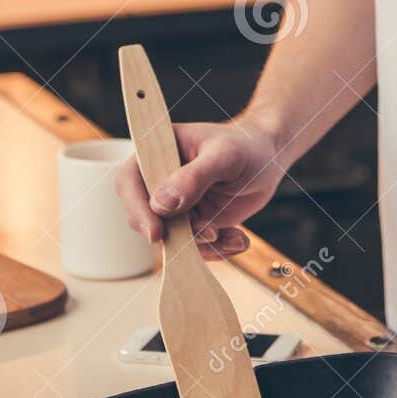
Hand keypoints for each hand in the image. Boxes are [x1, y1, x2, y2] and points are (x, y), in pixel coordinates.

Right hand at [116, 116, 285, 260]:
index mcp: (157, 152)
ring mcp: (174, 205)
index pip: (129, 181)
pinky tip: (238, 239)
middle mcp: (159, 181)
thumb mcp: (225, 157)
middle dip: (176, 234)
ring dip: (201, 245)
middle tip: (211, 232)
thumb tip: (161, 204)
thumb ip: (194, 177)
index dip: (137, 208)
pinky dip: (215, 250)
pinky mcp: (191, 224)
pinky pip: (192, 248)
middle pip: (144, 218)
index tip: (157, 233)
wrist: (267, 161)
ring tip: (233, 236)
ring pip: (169, 239)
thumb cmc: (245, 147)